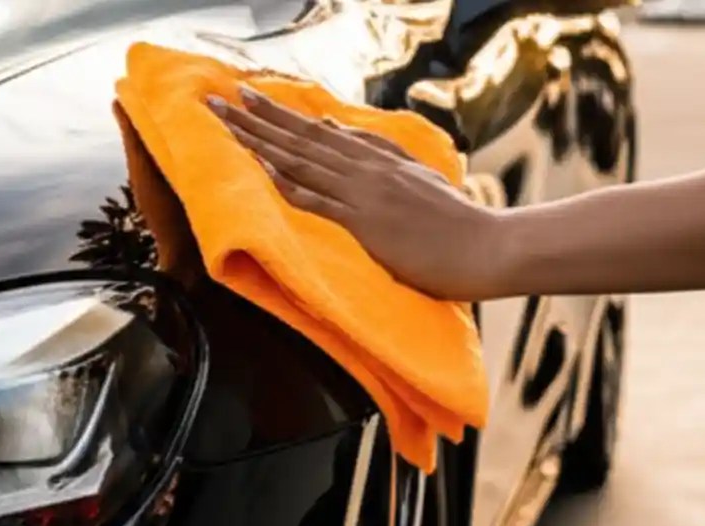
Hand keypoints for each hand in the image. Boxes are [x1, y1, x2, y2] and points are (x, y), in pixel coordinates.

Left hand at [207, 87, 516, 300]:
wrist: (486, 247)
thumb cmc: (455, 222)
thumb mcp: (415, 176)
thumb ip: (377, 151)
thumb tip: (335, 127)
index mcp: (377, 158)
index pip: (316, 131)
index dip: (279, 114)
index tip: (247, 98)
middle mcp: (366, 168)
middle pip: (300, 138)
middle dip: (256, 119)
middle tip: (218, 101)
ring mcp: (365, 194)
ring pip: (302, 160)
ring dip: (260, 141)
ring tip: (227, 123)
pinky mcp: (367, 223)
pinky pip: (319, 199)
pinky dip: (289, 181)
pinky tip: (262, 166)